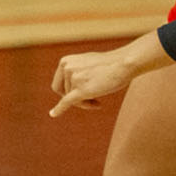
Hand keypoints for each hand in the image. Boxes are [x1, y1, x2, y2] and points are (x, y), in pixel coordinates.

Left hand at [49, 33, 174, 117]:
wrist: (123, 64)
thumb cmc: (110, 64)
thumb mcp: (88, 64)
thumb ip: (77, 72)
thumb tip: (73, 82)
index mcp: (65, 61)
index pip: (59, 83)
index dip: (68, 91)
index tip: (81, 93)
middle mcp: (66, 68)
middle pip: (63, 92)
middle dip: (75, 98)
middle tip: (91, 100)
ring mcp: (73, 78)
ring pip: (71, 99)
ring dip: (85, 102)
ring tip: (99, 100)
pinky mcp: (81, 90)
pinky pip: (66, 103)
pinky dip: (59, 109)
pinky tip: (52, 114)